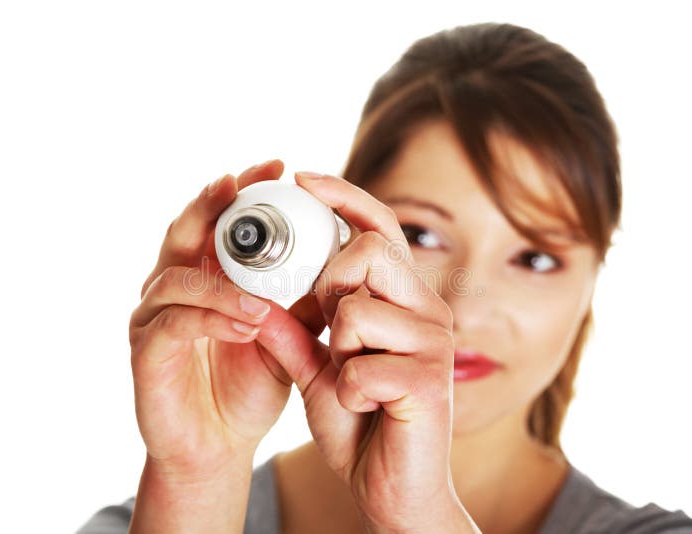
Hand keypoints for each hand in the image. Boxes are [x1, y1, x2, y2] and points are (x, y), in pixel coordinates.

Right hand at [127, 160, 326, 483]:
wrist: (219, 445)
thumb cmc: (248, 383)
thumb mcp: (286, 334)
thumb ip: (303, 299)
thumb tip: (346, 258)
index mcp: (204, 275)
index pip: (215, 220)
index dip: (241, 189)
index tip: (277, 167)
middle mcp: (172, 287)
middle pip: (182, 232)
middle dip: (213, 205)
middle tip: (243, 185)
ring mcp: (152, 319)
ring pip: (175, 280)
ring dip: (222, 284)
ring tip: (266, 301)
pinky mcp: (146, 355)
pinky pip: (172, 327)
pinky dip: (210, 320)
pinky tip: (248, 325)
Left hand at [285, 171, 475, 531]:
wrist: (393, 489)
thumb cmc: (362, 423)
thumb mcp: (317, 371)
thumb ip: (293, 331)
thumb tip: (256, 295)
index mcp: (403, 298)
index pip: (378, 227)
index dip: (343, 196)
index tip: (302, 178)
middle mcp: (428, 310)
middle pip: (369, 251)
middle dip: (331, 284)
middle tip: (332, 326)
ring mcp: (434, 343)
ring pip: (359, 308)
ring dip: (340, 349)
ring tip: (353, 378)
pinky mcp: (431, 381)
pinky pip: (363, 366)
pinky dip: (348, 393)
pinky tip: (367, 409)